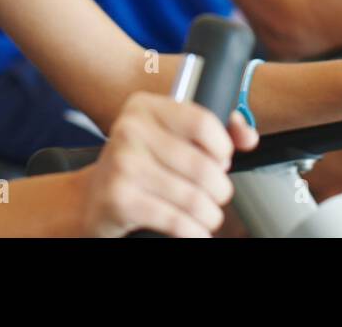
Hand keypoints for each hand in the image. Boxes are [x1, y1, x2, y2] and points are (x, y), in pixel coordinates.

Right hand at [78, 92, 255, 237]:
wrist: (93, 199)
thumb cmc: (139, 166)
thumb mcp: (169, 136)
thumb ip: (214, 128)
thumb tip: (248, 136)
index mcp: (144, 107)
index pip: (202, 121)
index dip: (222, 146)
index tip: (222, 159)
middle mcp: (130, 130)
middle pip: (203, 166)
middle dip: (220, 189)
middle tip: (216, 194)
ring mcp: (123, 165)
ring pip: (194, 198)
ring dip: (210, 215)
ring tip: (207, 215)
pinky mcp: (120, 199)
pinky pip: (177, 221)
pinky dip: (195, 232)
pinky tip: (194, 230)